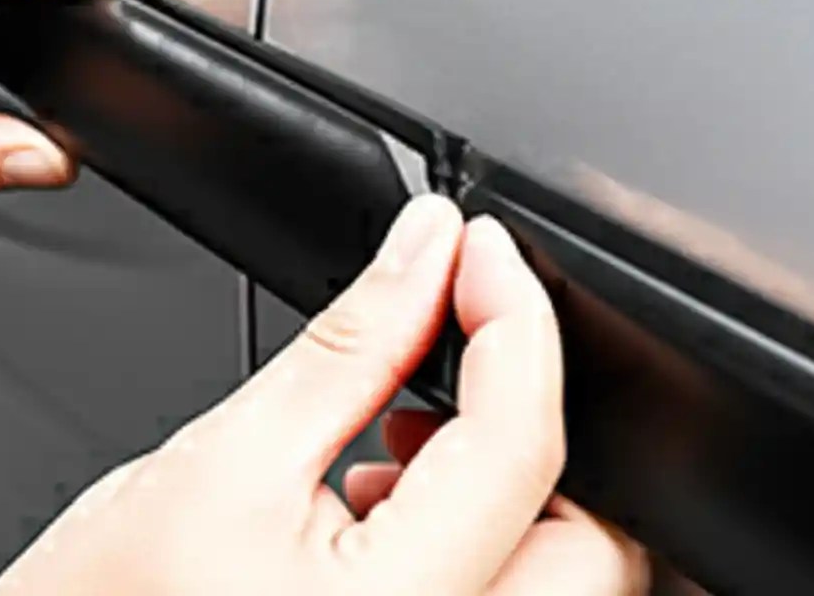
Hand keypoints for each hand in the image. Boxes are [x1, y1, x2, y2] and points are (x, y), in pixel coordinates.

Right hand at [0, 195, 647, 594]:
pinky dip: (483, 536)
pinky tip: (389, 500)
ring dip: (510, 483)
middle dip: (530, 418)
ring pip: (564, 578)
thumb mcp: (224, 456)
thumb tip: (423, 251)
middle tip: (451, 342)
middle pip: (589, 537)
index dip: (512, 319)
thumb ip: (348, 348)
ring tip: (398, 434)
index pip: (518, 443)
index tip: (478, 252)